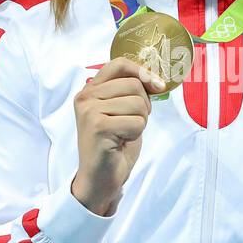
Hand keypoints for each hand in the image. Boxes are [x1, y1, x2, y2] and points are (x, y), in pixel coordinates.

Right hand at [69, 57, 166, 216]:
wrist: (100, 178)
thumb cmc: (114, 144)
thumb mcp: (122, 111)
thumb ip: (131, 91)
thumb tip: (156, 78)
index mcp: (90, 90)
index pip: (119, 64)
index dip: (142, 71)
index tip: (156, 85)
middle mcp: (85, 97)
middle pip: (134, 84)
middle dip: (144, 105)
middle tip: (131, 122)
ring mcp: (89, 111)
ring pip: (137, 103)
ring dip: (140, 122)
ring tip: (124, 133)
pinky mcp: (98, 127)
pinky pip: (136, 122)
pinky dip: (136, 134)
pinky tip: (121, 141)